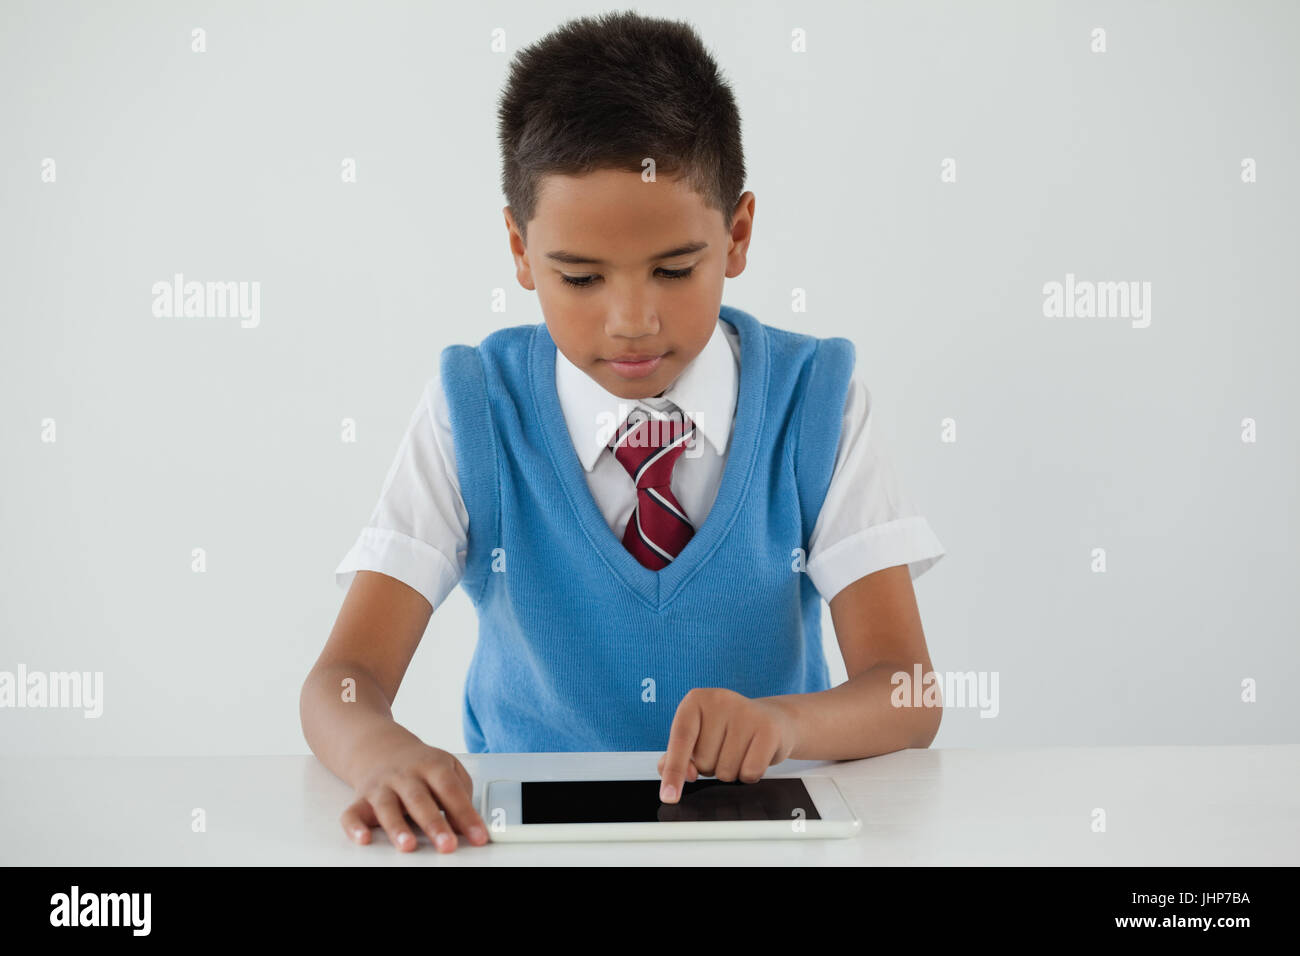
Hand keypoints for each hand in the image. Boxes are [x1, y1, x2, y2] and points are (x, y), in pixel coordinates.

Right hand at [340, 730, 487, 852]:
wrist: (381, 748)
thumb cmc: (420, 765)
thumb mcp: (448, 768)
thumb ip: (460, 794)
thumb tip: (466, 826)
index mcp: (432, 766)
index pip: (451, 790)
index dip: (466, 814)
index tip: (479, 837)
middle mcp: (405, 776)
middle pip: (420, 800)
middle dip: (434, 824)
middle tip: (448, 846)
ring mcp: (381, 787)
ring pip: (387, 807)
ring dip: (397, 827)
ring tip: (408, 846)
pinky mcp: (360, 800)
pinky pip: (352, 813)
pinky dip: (354, 827)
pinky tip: (363, 839)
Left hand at [657, 688, 798, 803]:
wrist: (772, 720)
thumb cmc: (728, 731)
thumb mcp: (697, 737)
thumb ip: (676, 757)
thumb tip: (686, 775)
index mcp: (696, 700)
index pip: (680, 739)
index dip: (673, 771)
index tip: (669, 796)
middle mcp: (720, 700)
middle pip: (703, 761)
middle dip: (711, 766)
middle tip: (724, 749)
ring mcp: (746, 713)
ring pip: (725, 771)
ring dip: (731, 772)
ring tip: (740, 751)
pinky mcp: (768, 730)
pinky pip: (750, 772)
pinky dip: (750, 775)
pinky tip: (755, 756)